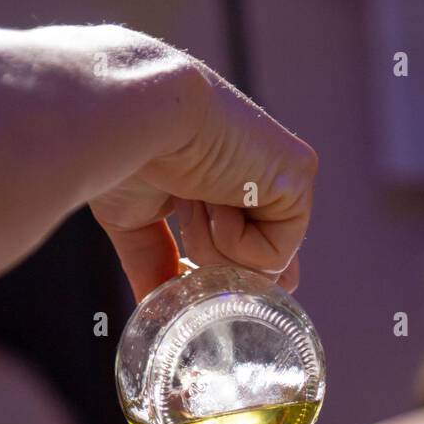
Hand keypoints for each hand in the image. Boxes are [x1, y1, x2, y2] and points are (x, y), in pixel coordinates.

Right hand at [88, 45, 317, 300]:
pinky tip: (213, 193)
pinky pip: (274, 255)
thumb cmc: (125, 153)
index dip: (233, 278)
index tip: (194, 275)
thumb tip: (153, 305)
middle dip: (227, 275)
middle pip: (270, 272)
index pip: (258, 253)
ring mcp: (285, 178)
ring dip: (214, 249)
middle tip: (185, 232)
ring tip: (191, 195)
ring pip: (264, 268)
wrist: (135, 117)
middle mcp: (265, 180)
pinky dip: (233, 241)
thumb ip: (154, 262)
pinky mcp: (298, 178)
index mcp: (233, 185)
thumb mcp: (137, 222)